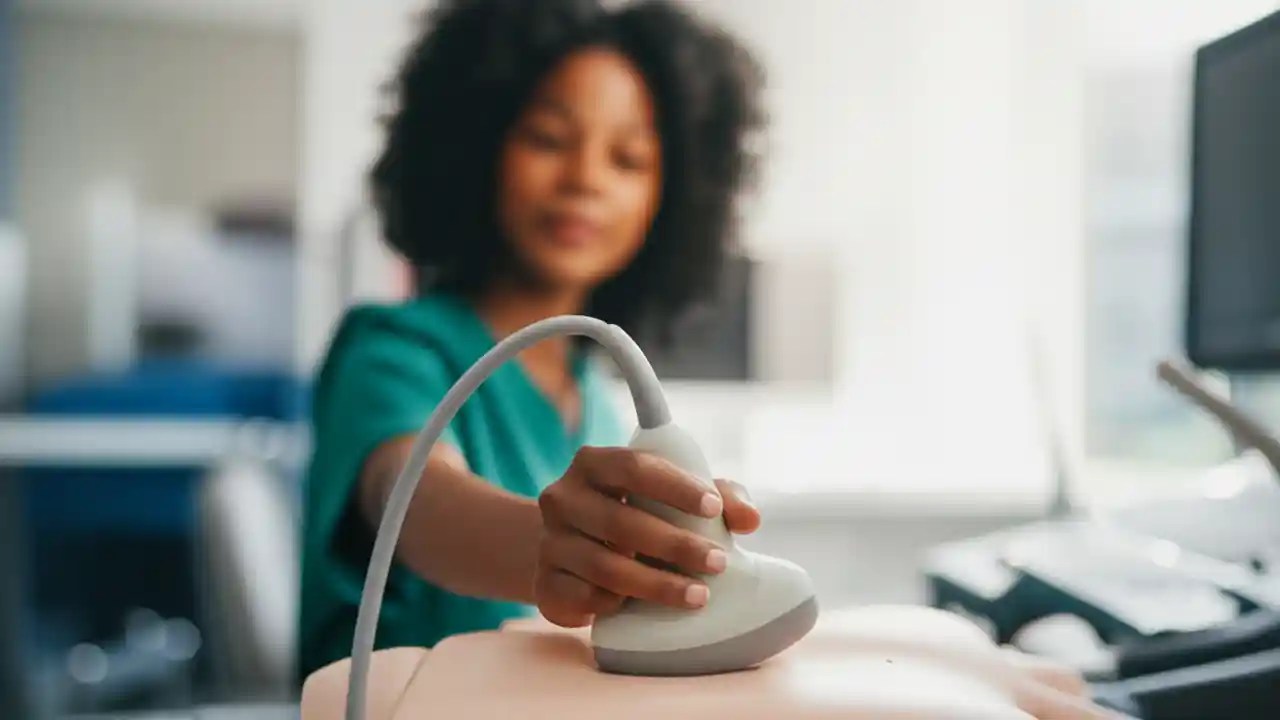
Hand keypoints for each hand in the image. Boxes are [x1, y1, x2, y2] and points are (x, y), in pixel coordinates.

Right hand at [534, 446, 759, 627]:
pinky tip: (641, 609)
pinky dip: (616, 605)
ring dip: (656, 585)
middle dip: (675, 545)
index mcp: (593, 463)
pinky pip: (583, 598)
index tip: (712, 508)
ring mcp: (550, 542)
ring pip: (605, 568)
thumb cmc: (637, 511)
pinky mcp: (544, 583)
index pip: (633, 466)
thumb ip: (719, 495)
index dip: (674, 486)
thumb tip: (750, 519)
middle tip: (718, 563)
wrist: (571, 548)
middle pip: (620, 522)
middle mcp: (562, 497)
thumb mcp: (676, 494)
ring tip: (698, 596)